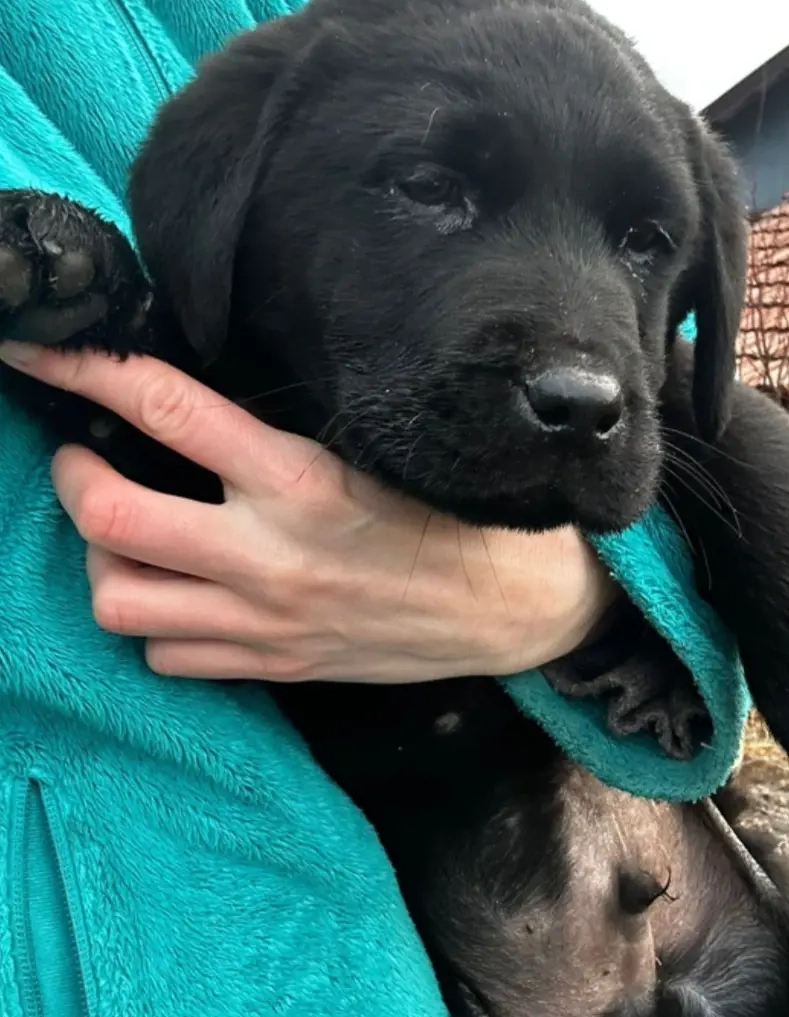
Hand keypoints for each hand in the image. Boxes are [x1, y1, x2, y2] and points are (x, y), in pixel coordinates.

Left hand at [0, 343, 619, 682]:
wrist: (513, 608)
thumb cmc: (453, 516)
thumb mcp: (372, 454)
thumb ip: (276, 444)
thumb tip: (187, 412)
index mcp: (298, 478)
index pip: (165, 406)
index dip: (86, 368)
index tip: (41, 348)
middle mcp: (268, 553)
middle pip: (110, 520)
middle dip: (75, 481)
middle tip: (82, 459)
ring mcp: (265, 621)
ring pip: (118, 602)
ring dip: (105, 562)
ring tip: (127, 537)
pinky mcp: (275, 667)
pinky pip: (167, 657)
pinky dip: (156, 625)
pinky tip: (181, 596)